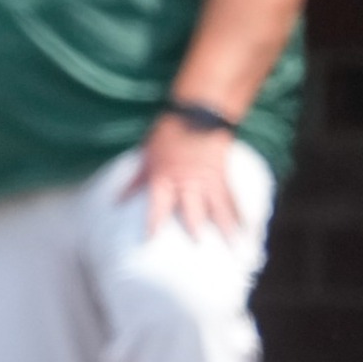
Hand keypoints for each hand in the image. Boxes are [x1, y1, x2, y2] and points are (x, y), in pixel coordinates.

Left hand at [129, 116, 246, 238]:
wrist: (198, 115)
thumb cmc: (168, 135)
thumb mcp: (147, 157)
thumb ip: (134, 182)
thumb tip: (115, 202)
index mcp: (165, 179)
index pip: (157, 205)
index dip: (153, 222)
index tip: (150, 239)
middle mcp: (188, 182)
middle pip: (192, 208)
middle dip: (195, 227)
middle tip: (199, 245)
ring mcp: (208, 180)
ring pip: (219, 207)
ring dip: (227, 227)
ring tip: (235, 246)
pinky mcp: (222, 176)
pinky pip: (232, 199)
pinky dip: (240, 214)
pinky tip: (247, 228)